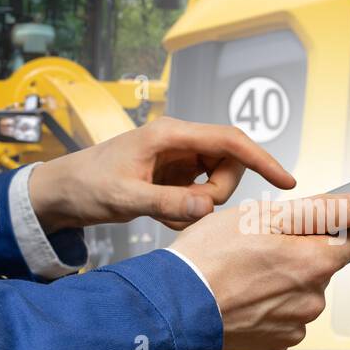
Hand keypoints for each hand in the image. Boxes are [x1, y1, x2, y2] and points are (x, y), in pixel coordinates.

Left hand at [27, 116, 295, 231]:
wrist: (62, 192)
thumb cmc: (87, 186)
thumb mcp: (125, 199)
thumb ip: (168, 203)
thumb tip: (208, 206)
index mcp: (170, 135)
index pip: (230, 141)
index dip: (262, 159)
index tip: (286, 181)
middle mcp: (179, 141)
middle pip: (229, 164)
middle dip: (217, 194)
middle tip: (186, 211)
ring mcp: (179, 158)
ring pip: (217, 182)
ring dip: (201, 205)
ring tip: (165, 214)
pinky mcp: (176, 174)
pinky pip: (201, 194)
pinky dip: (189, 210)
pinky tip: (162, 214)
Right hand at [170, 192, 349, 349]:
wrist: (172, 311)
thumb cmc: (209, 259)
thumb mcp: (265, 216)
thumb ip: (323, 209)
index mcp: (315, 264)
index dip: (339, 224)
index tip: (319, 219)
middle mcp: (312, 301)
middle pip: (320, 267)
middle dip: (298, 253)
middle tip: (258, 246)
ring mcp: (293, 327)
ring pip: (298, 294)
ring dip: (279, 282)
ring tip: (241, 274)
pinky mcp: (272, 346)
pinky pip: (279, 320)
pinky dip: (265, 308)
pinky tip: (240, 299)